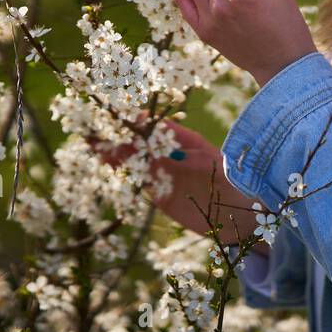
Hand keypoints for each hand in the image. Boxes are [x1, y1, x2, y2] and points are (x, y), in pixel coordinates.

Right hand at [93, 110, 259, 246]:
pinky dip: (122, 170)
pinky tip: (106, 162)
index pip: (159, 127)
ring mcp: (164, 172)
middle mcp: (171, 154)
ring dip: (116, 150)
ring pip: (135, 159)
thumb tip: (173, 156)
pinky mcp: (159, 192)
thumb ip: (193, 162)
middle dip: (121, 134)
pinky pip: (138, 178)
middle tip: (99, 128)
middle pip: (142, 141)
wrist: (237, 215)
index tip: (122, 116)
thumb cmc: (231, 184)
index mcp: (185, 141)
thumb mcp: (214, 169)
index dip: (140, 121)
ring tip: (95, 143)